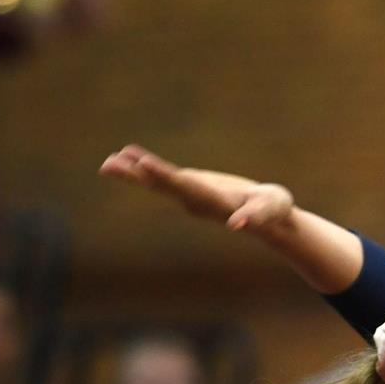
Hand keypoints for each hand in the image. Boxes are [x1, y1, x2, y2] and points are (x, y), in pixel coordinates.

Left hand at [100, 145, 294, 234]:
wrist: (271, 222)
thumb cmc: (276, 212)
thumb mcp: (273, 209)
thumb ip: (257, 215)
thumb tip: (237, 225)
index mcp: (215, 202)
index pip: (186, 187)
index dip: (165, 176)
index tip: (144, 165)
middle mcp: (197, 201)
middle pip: (163, 186)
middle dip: (138, 175)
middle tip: (110, 164)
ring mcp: (192, 197)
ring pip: (158, 184)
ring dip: (132, 174)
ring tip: (107, 163)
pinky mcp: (192, 190)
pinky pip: (163, 178)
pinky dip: (144, 169)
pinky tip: (126, 158)